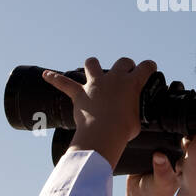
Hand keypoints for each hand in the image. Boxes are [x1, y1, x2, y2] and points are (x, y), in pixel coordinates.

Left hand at [41, 57, 157, 170]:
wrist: (104, 134)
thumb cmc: (123, 130)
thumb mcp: (137, 121)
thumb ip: (135, 113)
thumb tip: (133, 117)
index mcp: (132, 83)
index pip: (146, 67)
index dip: (149, 67)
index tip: (150, 69)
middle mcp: (115, 78)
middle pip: (122, 61)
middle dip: (125, 65)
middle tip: (126, 72)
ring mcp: (96, 84)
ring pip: (93, 63)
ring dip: (93, 65)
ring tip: (93, 68)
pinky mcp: (80, 93)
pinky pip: (64, 83)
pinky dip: (55, 79)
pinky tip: (46, 75)